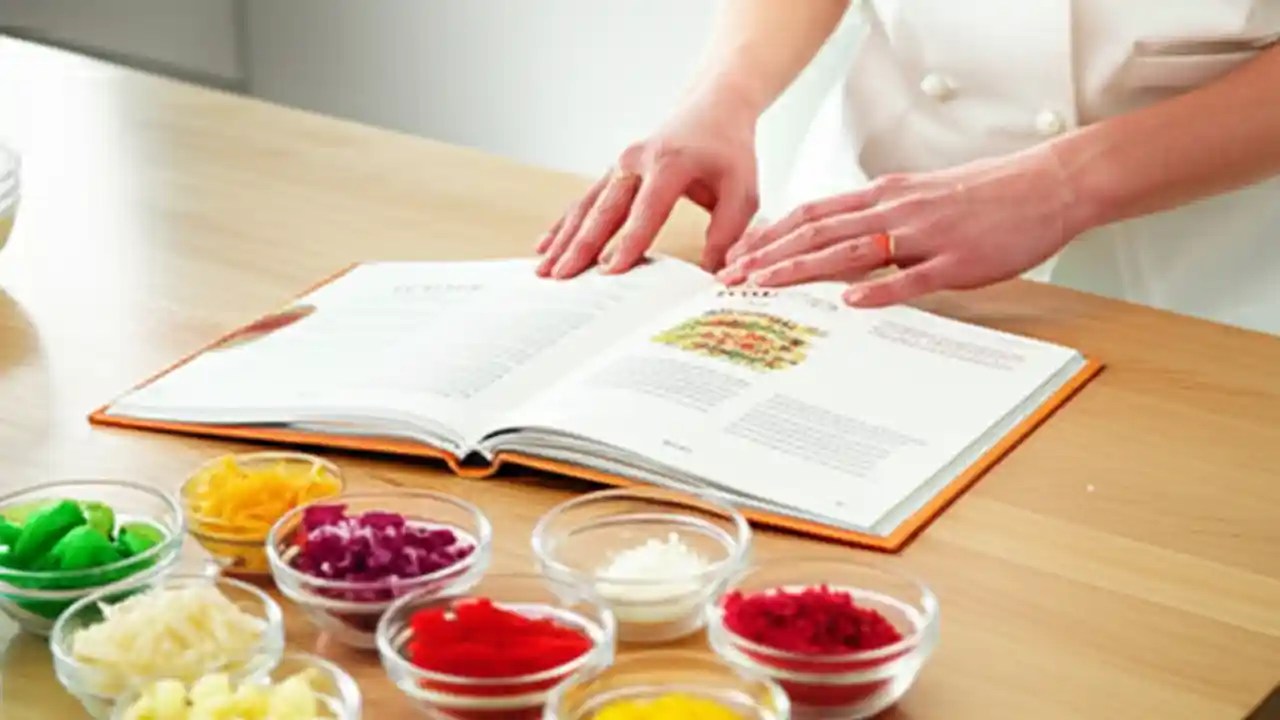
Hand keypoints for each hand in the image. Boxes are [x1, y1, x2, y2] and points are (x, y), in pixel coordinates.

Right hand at [536, 93, 759, 278]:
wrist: (712, 110)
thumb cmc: (729, 153)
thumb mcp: (743, 191)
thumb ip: (728, 232)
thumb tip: (713, 273)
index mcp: (669, 165)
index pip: (645, 212)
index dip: (627, 244)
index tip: (610, 272)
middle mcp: (636, 162)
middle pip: (604, 211)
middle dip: (581, 246)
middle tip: (562, 277)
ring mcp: (620, 166)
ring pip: (587, 207)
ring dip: (564, 239)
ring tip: (544, 269)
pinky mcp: (613, 172)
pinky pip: (585, 201)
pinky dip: (564, 225)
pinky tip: (545, 245)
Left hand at [718, 145, 1090, 306]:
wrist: (1047, 184)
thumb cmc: (985, 196)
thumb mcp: (919, 197)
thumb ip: (878, 218)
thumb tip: (840, 241)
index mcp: (885, 195)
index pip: (813, 213)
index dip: (771, 234)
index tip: (738, 255)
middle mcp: (896, 210)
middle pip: (818, 231)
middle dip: (769, 255)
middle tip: (731, 278)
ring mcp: (926, 235)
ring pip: (852, 252)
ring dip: (803, 269)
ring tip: (766, 285)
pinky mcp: (959, 261)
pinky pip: (913, 278)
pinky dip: (879, 291)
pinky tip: (850, 304)